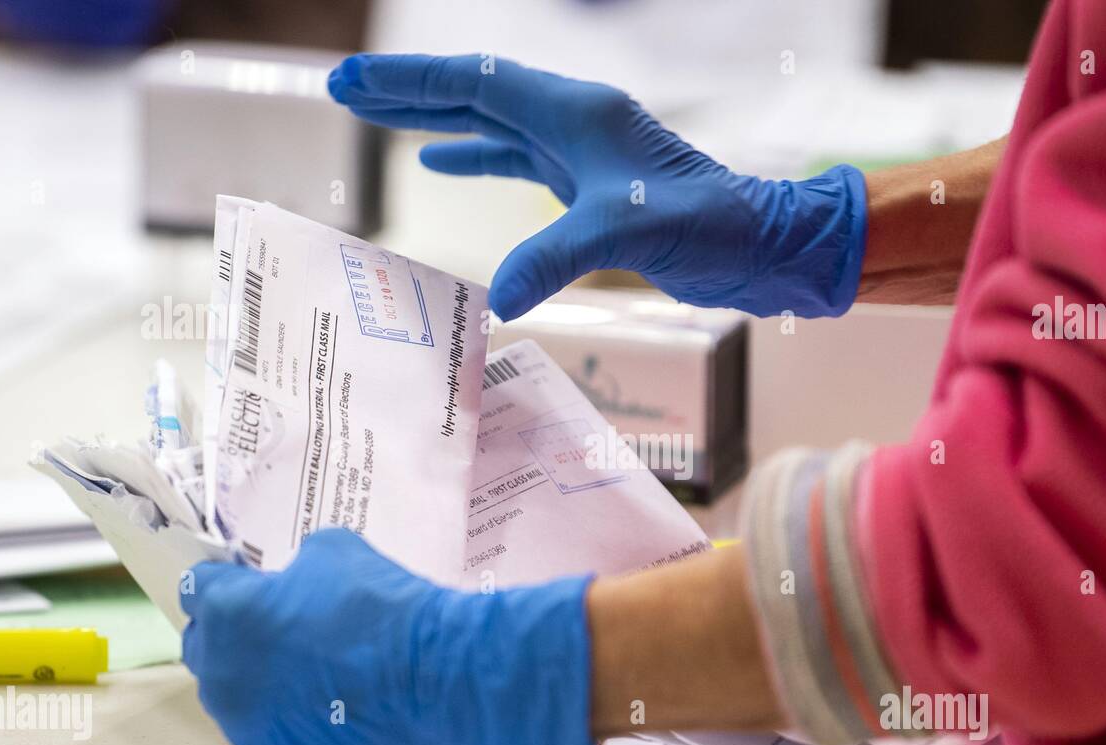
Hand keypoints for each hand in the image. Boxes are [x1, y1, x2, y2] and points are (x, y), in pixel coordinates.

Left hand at [180, 529, 595, 744]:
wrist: (427, 676)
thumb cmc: (378, 604)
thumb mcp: (333, 551)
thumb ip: (297, 569)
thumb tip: (297, 585)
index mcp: (226, 611)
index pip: (199, 587)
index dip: (227, 581)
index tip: (251, 583)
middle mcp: (218, 669)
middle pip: (205, 645)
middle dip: (233, 632)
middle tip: (280, 627)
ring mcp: (241, 721)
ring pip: (232, 696)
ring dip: (255, 680)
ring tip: (308, 672)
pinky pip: (264, 732)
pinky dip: (285, 720)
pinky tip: (325, 708)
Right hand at [327, 53, 867, 320]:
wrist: (758, 245)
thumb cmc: (708, 227)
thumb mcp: (627, 236)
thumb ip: (556, 259)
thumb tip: (498, 300)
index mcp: (577, 113)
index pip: (476, 84)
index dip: (411, 84)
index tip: (353, 83)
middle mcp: (574, 120)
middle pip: (475, 94)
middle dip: (410, 92)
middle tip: (346, 90)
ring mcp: (581, 151)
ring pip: (492, 124)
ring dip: (435, 121)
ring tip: (378, 119)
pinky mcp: (588, 184)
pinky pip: (516, 158)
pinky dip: (476, 157)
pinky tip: (442, 163)